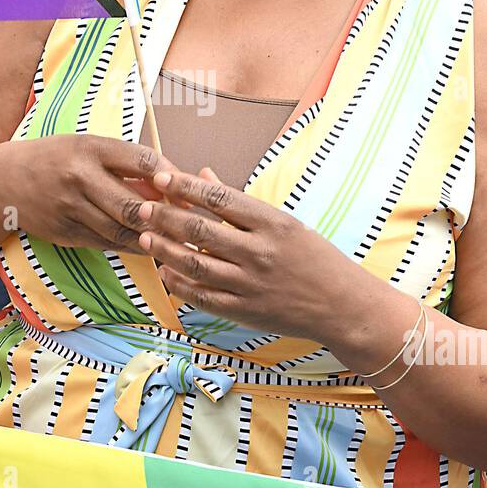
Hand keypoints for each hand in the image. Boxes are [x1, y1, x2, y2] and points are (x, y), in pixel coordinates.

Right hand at [0, 134, 175, 251]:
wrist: (3, 182)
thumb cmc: (55, 159)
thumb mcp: (87, 147)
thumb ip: (125, 165)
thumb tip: (168, 185)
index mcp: (90, 148)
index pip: (142, 160)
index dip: (170, 176)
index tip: (186, 187)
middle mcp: (80, 178)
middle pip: (133, 205)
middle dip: (164, 218)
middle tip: (188, 224)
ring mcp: (71, 209)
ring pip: (121, 231)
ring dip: (151, 238)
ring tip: (175, 240)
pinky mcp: (65, 233)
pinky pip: (106, 243)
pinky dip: (130, 247)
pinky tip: (148, 247)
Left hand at [134, 166, 348, 337]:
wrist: (344, 307)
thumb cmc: (317, 260)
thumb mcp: (286, 224)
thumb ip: (240, 203)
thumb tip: (205, 175)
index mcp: (273, 224)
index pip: (219, 199)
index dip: (185, 187)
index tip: (161, 178)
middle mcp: (260, 253)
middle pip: (200, 231)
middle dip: (165, 218)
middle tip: (142, 208)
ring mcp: (251, 285)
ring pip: (194, 265)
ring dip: (164, 250)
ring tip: (145, 238)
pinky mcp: (245, 312)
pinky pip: (202, 298)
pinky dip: (179, 285)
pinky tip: (165, 273)